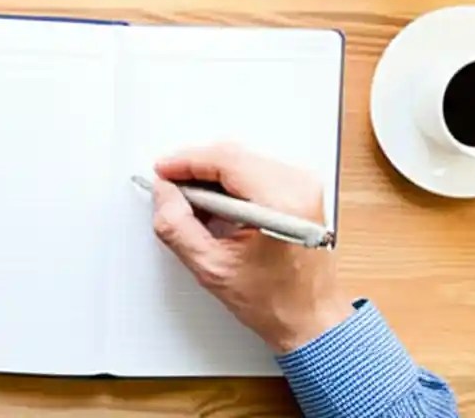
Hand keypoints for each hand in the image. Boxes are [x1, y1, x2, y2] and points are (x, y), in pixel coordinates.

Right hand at [150, 143, 352, 352]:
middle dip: (196, 169)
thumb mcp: (212, 268)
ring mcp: (303, 185)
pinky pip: (255, 170)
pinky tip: (217, 208)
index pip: (225, 159)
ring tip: (194, 207)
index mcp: (282, 202)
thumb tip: (164, 194)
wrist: (312, 319)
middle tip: (173, 193)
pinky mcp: (300, 190)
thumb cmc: (277, 302)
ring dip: (211, 177)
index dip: (186, 162)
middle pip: (233, 155)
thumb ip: (177, 227)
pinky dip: (229, 183)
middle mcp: (299, 185)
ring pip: (242, 160)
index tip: (163, 171)